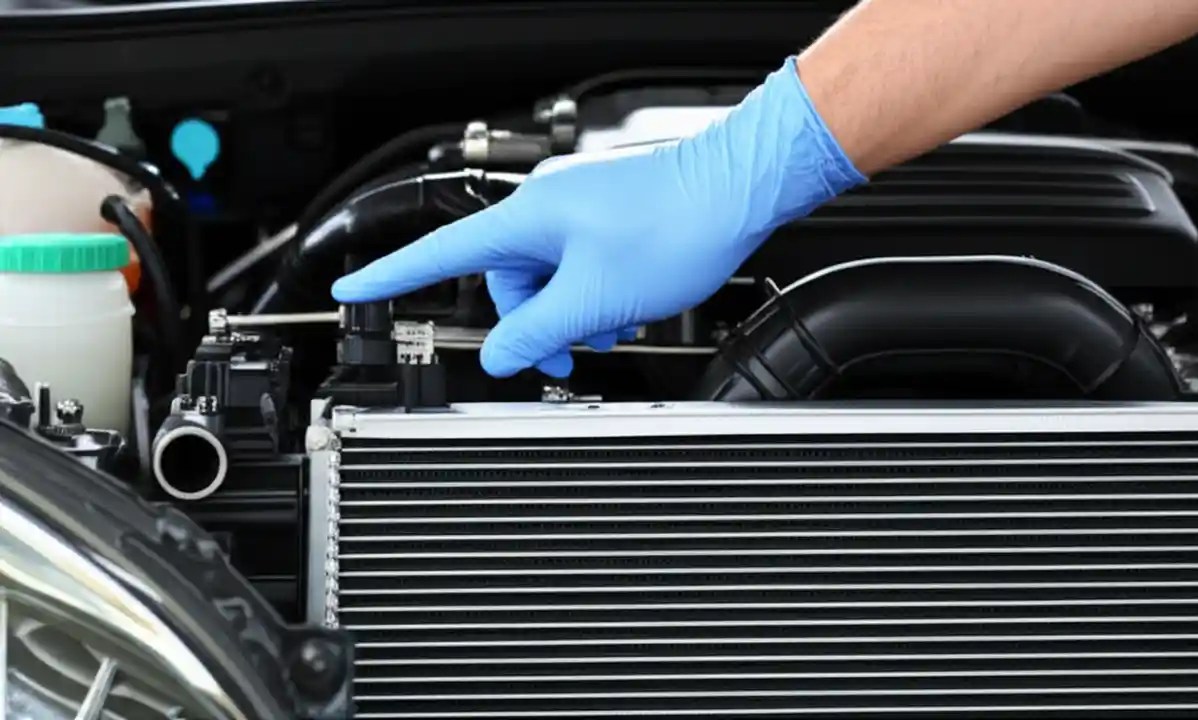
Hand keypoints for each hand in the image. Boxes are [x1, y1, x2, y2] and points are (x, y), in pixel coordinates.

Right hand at [330, 57, 864, 377]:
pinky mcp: (606, 221)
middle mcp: (544, 211)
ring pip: (546, 283)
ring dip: (571, 316)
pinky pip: (577, 269)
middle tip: (569, 355)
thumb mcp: (594, 299)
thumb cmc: (675, 227)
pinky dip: (593, 298)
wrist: (739, 192)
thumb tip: (501, 356)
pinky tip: (623, 310)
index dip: (390, 275)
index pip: (439, 254)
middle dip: (533, 325)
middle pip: (505, 285)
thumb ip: (537, 334)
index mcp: (525, 221)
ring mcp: (576, 214)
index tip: (350, 286)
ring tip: (611, 326)